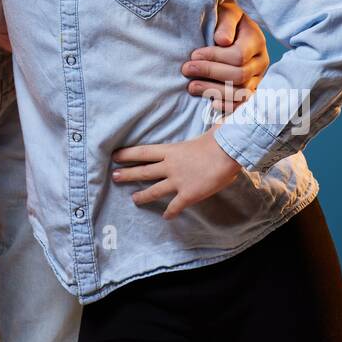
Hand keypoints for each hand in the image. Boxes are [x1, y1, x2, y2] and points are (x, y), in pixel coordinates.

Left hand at [111, 131, 241, 218]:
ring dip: (142, 196)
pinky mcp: (188, 195)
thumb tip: (204, 124)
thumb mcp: (199, 135)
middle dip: (127, 174)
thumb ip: (194, 137)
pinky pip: (175, 206)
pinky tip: (166, 217)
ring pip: (155, 190)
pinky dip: (170, 213)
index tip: (115, 156)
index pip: (143, 152)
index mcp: (171, 150)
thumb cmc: (217, 139)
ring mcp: (178, 181)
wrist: (227, 153)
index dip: (127, 154)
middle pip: (144, 171)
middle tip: (114, 177)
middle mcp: (170, 166)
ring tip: (133, 199)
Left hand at [182, 0, 268, 113]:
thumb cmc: (225, 19)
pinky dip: (228, 106)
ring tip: (191, 86)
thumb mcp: (226, 12)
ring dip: (213, 91)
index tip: (193, 55)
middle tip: (186, 69)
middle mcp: (261, 61)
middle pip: (239, 75)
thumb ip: (225, 24)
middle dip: (210, 73)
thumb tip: (222, 41)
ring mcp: (258, 78)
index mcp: (256, 40)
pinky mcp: (251, 90)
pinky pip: (243, 104)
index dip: (214, 57)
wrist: (233, 26)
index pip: (238, 56)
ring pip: (241, 93)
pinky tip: (211, 103)